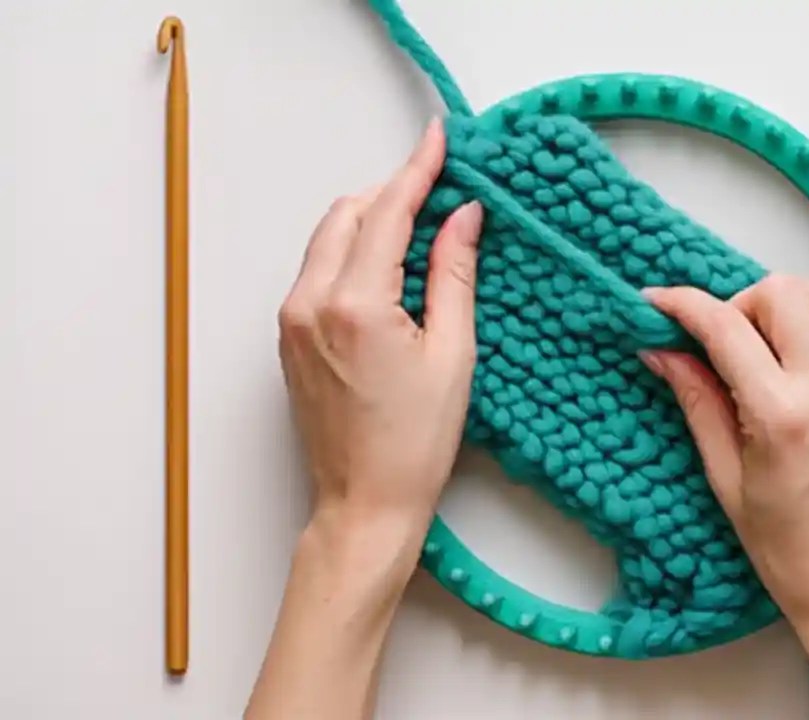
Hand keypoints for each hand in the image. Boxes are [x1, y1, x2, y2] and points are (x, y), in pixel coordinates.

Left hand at [247, 120, 484, 719]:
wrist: (365, 505)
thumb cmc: (415, 444)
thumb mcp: (453, 353)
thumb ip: (454, 274)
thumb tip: (463, 217)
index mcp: (354, 304)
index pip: (386, 212)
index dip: (418, 169)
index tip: (440, 138)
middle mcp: (310, 304)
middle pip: (348, 215)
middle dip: (392, 192)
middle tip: (441, 187)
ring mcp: (292, 321)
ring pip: (328, 240)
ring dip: (371, 221)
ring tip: (422, 225)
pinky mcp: (289, 339)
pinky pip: (318, 272)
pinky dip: (353, 253)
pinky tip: (391, 266)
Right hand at [640, 274, 808, 637]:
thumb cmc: (789, 550)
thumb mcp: (726, 480)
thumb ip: (697, 403)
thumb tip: (662, 352)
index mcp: (781, 414)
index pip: (725, 328)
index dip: (682, 306)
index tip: (656, 303)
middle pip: (779, 291)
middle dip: (738, 304)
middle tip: (720, 344)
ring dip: (787, 303)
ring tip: (766, 343)